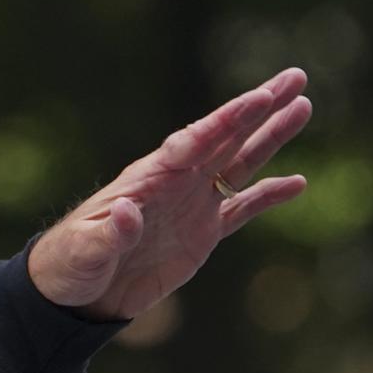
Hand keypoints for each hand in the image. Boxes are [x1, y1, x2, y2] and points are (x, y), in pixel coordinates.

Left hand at [25, 69, 312, 320]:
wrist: (76, 294)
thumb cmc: (69, 266)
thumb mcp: (84, 250)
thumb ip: (110, 232)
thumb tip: (129, 210)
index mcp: (147, 180)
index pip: (193, 142)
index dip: (226, 121)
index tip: (258, 99)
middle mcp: (175, 183)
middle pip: (224, 138)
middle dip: (259, 108)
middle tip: (296, 77)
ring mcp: (191, 204)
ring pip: (239, 163)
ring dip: (271, 137)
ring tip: (303, 106)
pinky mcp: (202, 232)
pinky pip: (242, 208)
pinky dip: (269, 196)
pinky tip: (298, 183)